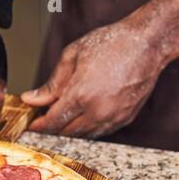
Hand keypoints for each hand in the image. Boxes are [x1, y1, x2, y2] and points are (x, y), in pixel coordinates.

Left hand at [23, 17, 169, 137]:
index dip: (39, 126)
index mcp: (81, 94)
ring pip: (83, 136)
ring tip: (63, 116)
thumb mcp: (73, 55)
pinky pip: (100, 132)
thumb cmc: (113, 43)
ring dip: (70, 130)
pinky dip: (87, 128)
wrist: (147, 44)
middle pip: (66, 133)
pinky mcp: (124, 119)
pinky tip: (82, 116)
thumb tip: (32, 99)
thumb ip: (51, 83)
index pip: (53, 121)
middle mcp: (98, 111)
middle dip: (52, 128)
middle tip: (44, 117)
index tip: (32, 124)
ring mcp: (113, 118)